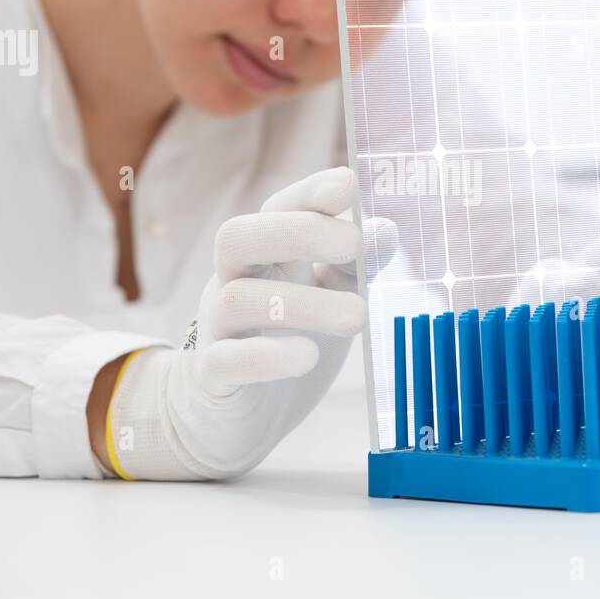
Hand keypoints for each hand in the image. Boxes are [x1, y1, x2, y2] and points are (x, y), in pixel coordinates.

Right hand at [105, 167, 396, 479]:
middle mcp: (232, 281)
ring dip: (302, 302)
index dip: (309, 192)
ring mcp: (217, 328)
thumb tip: (386, 229)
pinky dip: (268, 357)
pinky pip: (226, 360)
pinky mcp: (213, 377)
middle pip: (237, 236)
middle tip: (352, 245)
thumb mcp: (328, 298)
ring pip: (236, 299)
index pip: (276, 209)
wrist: (234, 413)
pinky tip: (307, 356)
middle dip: (297, 232)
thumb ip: (355, 266)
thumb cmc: (286, 340)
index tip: (348, 184)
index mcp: (264, 256)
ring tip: (356, 316)